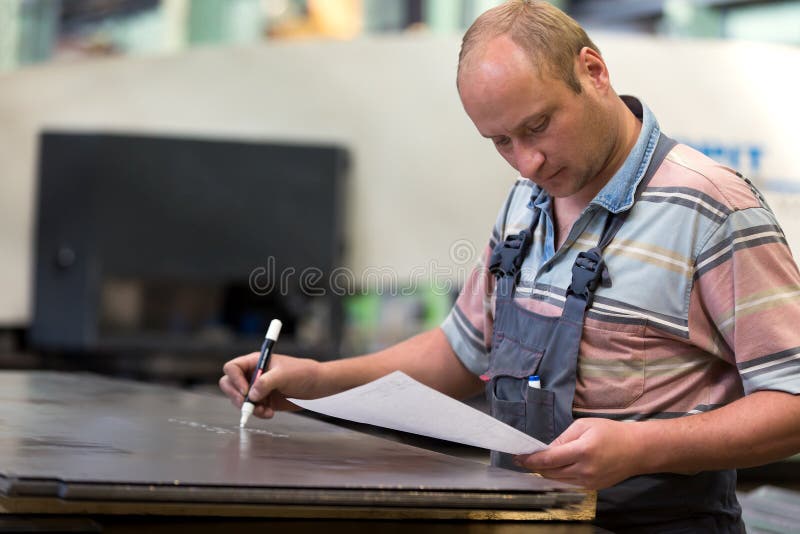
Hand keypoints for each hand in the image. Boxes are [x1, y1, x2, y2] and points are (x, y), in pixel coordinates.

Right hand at [218, 352, 323, 418]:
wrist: (317, 385)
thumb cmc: (303, 373)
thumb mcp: (284, 375)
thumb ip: (266, 382)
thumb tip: (251, 395)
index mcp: (255, 361)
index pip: (232, 368)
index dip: (235, 380)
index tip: (246, 391)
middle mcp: (253, 374)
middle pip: (229, 385)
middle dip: (236, 397)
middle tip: (247, 405)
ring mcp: (257, 389)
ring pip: (239, 400)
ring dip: (248, 408)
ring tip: (264, 411)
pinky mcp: (264, 401)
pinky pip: (252, 409)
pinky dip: (257, 413)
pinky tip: (270, 414)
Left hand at [513, 418, 640, 489]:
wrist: (637, 450)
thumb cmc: (610, 432)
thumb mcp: (584, 425)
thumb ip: (563, 438)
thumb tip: (546, 449)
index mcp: (582, 451)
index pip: (549, 460)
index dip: (531, 460)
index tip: (518, 457)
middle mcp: (585, 470)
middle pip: (550, 472)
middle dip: (534, 466)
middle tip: (523, 459)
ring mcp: (589, 482)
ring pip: (558, 480)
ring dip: (545, 472)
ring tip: (535, 463)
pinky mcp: (593, 488)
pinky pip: (569, 483)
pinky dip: (558, 476)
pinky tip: (553, 469)